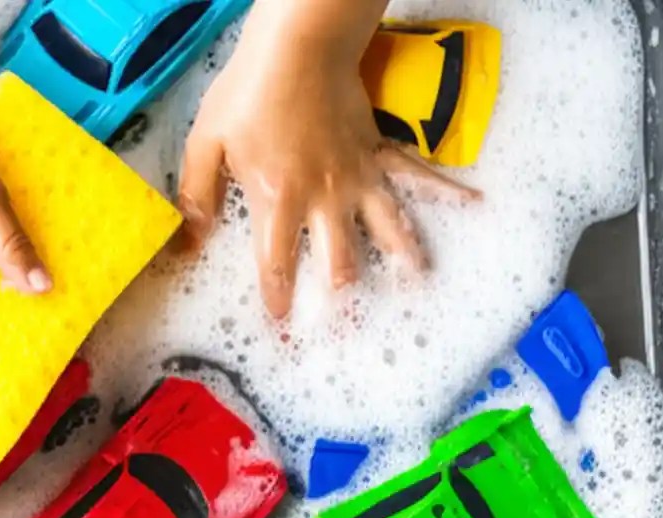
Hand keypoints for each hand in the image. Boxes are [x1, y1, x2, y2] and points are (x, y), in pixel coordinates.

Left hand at [178, 4, 479, 318]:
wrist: (298, 45)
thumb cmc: (247, 92)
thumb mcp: (206, 143)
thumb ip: (197, 197)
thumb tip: (185, 245)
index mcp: (278, 198)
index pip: (277, 264)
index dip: (279, 300)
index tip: (281, 327)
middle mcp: (324, 197)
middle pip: (340, 260)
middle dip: (342, 296)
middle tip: (349, 327)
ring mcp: (357, 175)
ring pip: (386, 228)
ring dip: (403, 259)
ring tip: (418, 286)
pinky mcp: (378, 150)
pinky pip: (417, 175)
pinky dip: (447, 190)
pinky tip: (476, 203)